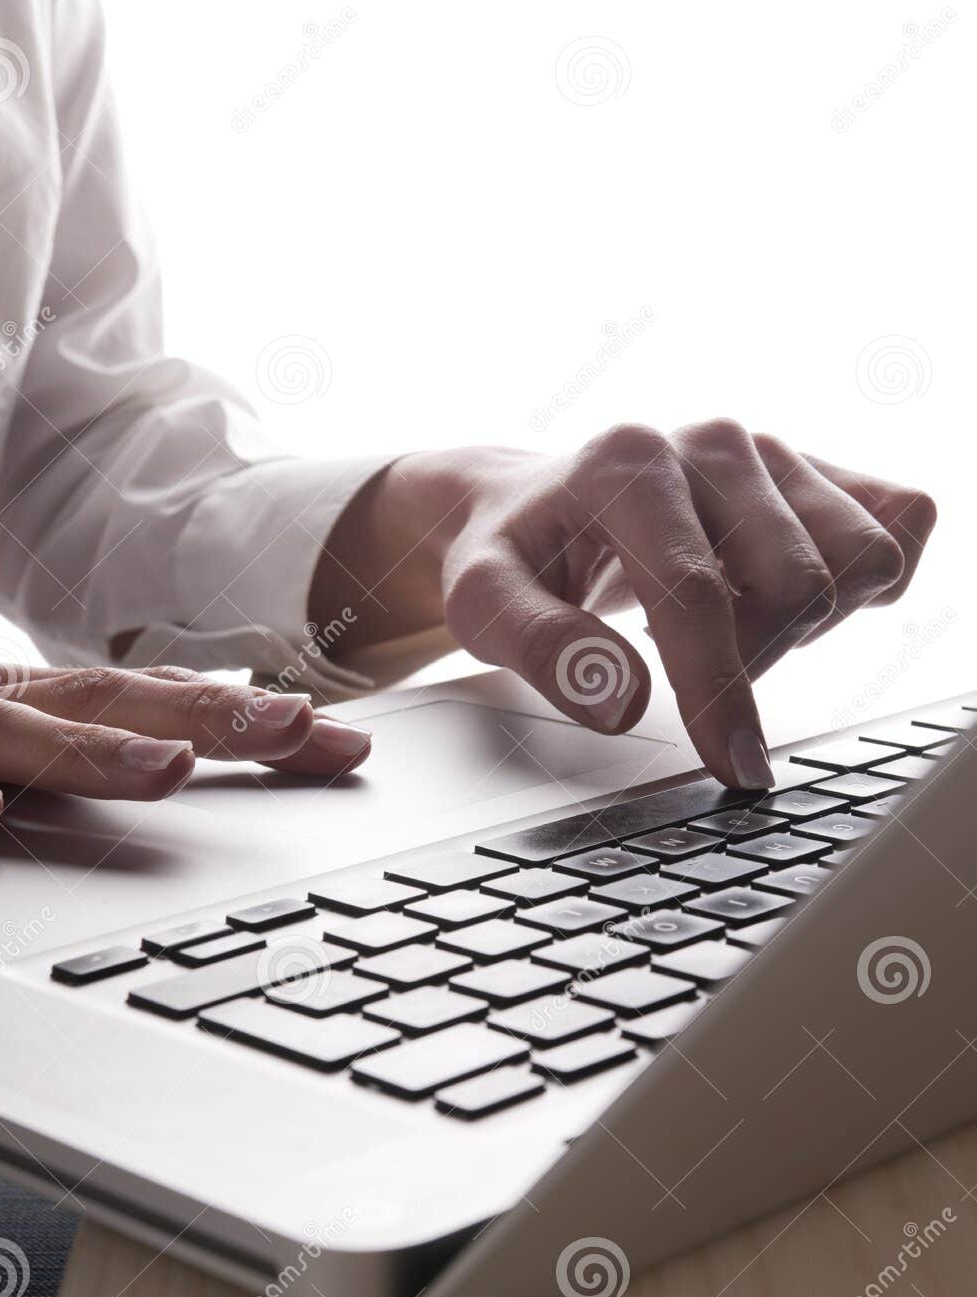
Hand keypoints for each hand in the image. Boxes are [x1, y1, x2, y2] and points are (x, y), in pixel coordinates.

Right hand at [0, 664, 371, 837]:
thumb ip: (65, 762)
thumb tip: (176, 765)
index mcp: (14, 703)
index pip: (149, 706)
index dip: (244, 721)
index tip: (342, 746)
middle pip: (100, 702)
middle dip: (205, 717)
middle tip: (299, 733)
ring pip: (2, 735)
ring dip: (90, 753)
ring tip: (172, 771)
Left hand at [319, 422, 935, 788]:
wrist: (528, 508)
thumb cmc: (513, 558)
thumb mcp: (483, 605)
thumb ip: (540, 647)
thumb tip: (622, 702)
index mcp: (626, 464)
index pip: (697, 593)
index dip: (721, 692)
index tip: (735, 767)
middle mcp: (710, 443)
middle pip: (797, 587)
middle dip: (750, 661)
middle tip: (686, 669)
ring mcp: (772, 452)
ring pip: (861, 561)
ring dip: (805, 626)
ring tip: (727, 628)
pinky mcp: (819, 470)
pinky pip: (900, 527)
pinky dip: (860, 586)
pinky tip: (781, 602)